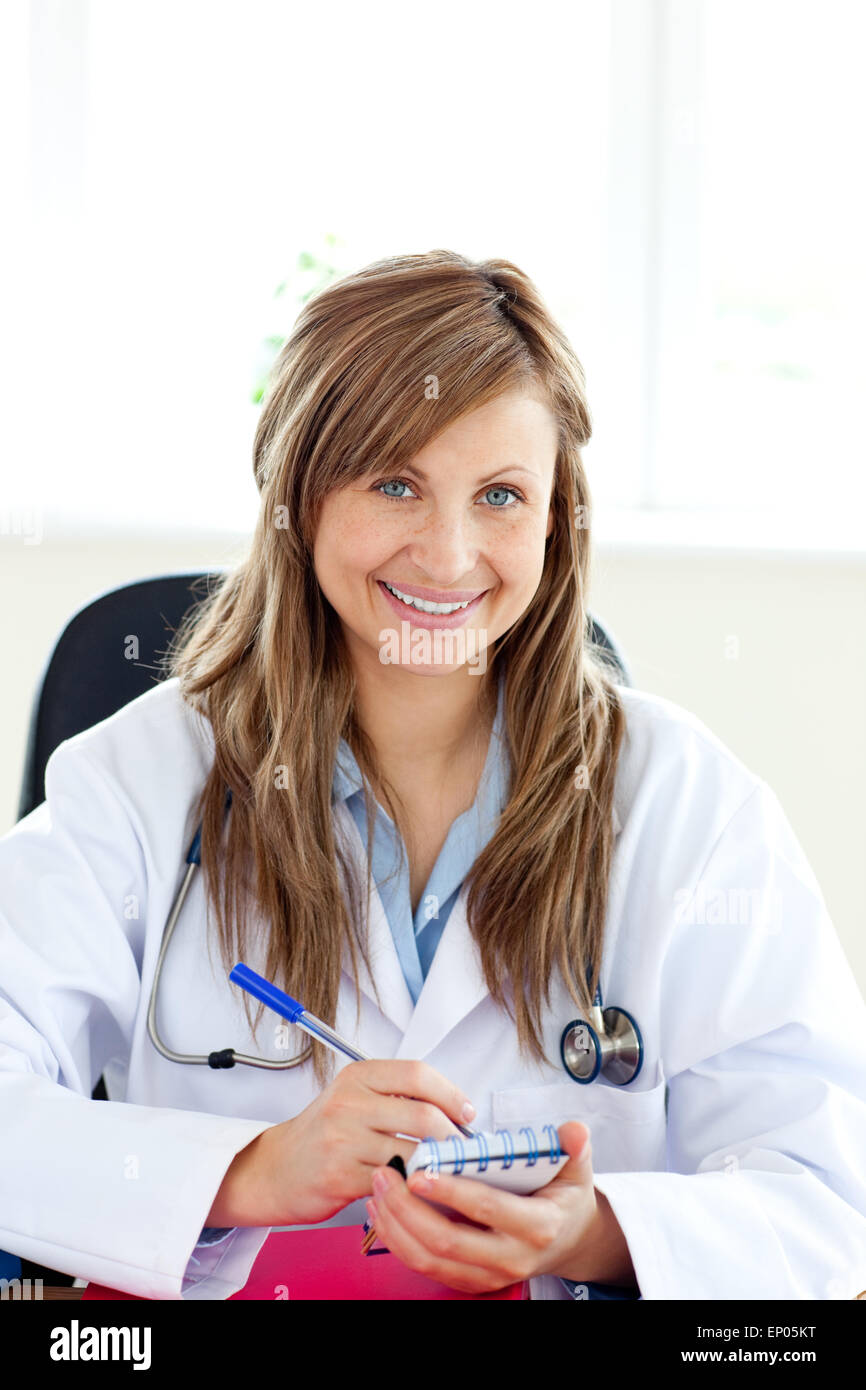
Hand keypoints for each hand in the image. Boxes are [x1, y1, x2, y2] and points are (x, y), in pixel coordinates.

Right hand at [206, 1059, 475, 1227]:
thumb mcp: (352, 1097)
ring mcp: (343, 1140)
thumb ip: (394, 1096)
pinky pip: (394, 1182)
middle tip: (463, 1151)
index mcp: (358, 1076)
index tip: (466, 1114)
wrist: (275, 1170)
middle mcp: (349, 1103)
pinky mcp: (340, 1176)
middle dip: (453, 1137)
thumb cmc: (323, 1134)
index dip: (451, 1094)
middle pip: (423, 1115)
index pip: (417, 1074)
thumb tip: (451, 1108)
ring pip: (412, 1152)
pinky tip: (420, 1191)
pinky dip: (414, 1188)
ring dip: (438, 1166)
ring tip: (447, 1172)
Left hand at [365, 1121, 636, 1293]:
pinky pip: (426, 1267)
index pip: (486, 1208)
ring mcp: (488, 1274)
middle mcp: (511, 1257)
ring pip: (430, 1259)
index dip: (450, 1191)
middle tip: (386, 1174)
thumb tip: (574, 1131)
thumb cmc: (564, 1196)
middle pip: (447, 1240)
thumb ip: (573, 1147)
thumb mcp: (576, 1168)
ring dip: (396, 1225)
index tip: (420, 1172)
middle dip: (408, 1208)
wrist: (568, 1240)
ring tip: (378, 1189)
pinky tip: (383, 1212)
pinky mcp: (470, 1280)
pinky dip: (398, 1241)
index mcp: (537, 1226)